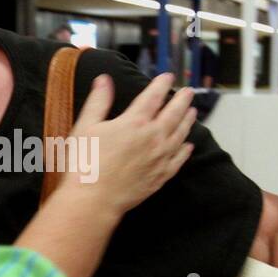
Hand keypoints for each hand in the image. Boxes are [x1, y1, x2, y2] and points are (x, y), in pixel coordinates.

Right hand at [61, 73, 194, 217]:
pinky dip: (185, 151)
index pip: (152, 97)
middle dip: (181, 100)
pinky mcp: (160, 177)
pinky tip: (188, 146)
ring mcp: (159, 158)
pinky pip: (178, 161)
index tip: (168, 76)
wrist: (94, 200)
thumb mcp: (86, 127)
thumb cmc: (85, 163)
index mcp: (134, 122)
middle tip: (189, 91)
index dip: (160, 84)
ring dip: (187, 122)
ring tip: (193, 112)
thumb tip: (104, 80)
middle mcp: (153, 137)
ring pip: (180, 135)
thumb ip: (98, 102)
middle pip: (173, 114)